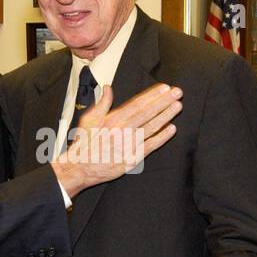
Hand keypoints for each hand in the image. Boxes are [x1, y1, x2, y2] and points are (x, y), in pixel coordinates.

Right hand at [51, 83, 181, 197]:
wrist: (79, 169)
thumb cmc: (84, 144)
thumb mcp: (89, 119)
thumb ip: (101, 103)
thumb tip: (108, 88)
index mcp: (112, 120)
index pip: (137, 104)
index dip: (152, 95)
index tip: (164, 88)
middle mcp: (121, 131)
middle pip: (147, 113)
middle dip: (164, 102)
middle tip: (177, 93)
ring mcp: (128, 146)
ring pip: (151, 128)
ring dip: (166, 116)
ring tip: (177, 106)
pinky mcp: (132, 159)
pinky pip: (150, 146)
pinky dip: (161, 137)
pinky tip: (171, 129)